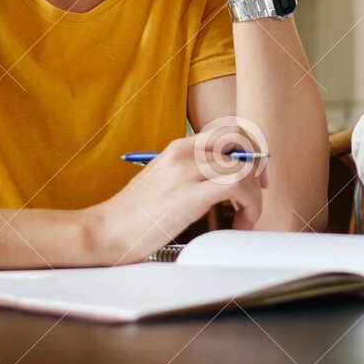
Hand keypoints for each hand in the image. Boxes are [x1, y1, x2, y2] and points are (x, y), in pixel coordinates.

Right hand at [79, 131, 266, 263]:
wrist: (105, 230)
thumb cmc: (132, 216)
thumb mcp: (162, 182)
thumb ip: (187, 175)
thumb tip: (218, 183)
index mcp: (177, 148)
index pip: (226, 132)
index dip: (248, 151)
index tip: (251, 176)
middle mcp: (183, 153)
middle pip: (240, 140)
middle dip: (258, 165)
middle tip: (255, 192)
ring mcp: (186, 171)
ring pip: (244, 166)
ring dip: (253, 196)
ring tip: (244, 218)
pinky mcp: (190, 194)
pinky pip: (238, 186)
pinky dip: (249, 205)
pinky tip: (239, 223)